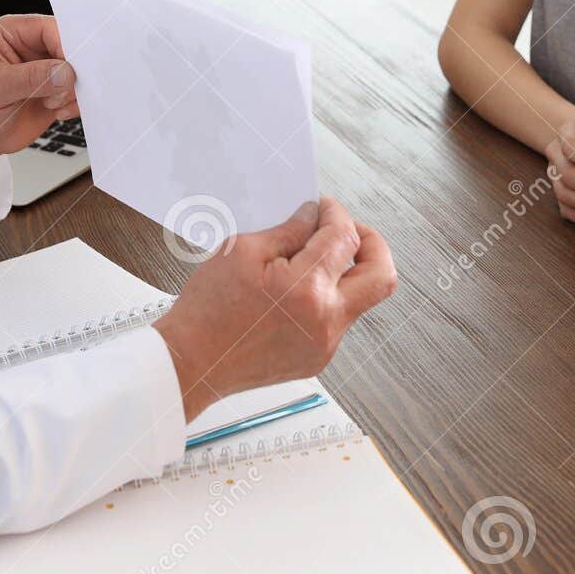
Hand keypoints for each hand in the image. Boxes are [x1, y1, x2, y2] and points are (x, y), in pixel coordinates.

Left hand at [0, 15, 78, 171]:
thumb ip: (29, 78)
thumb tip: (63, 73)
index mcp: (12, 32)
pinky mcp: (58, 89)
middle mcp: (33, 46)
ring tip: (51, 103)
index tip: (69, 69)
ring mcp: (47, 68)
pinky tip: (57, 111)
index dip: (64, 46)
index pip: (49, 28)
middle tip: (62, 91)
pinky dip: (75, 103)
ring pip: (79, 70)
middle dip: (73, 70)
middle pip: (70, 46)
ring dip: (72, 90)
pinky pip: (80, 91)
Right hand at [153, 196, 397, 420]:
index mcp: (306, 290)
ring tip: (309, 262)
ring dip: (344, 274)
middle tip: (349, 232)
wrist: (192, 363)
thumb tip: (313, 218)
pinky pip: (338, 320)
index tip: (322, 210)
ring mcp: (325, 345)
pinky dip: (325, 299)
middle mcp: (326, 321)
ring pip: (360, 299)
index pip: (344, 237)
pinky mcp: (318, 359)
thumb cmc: (207, 312)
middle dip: (372, 244)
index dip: (335, 214)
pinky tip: (293, 293)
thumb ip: (288, 231)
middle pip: (382, 276)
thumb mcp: (242, 251)